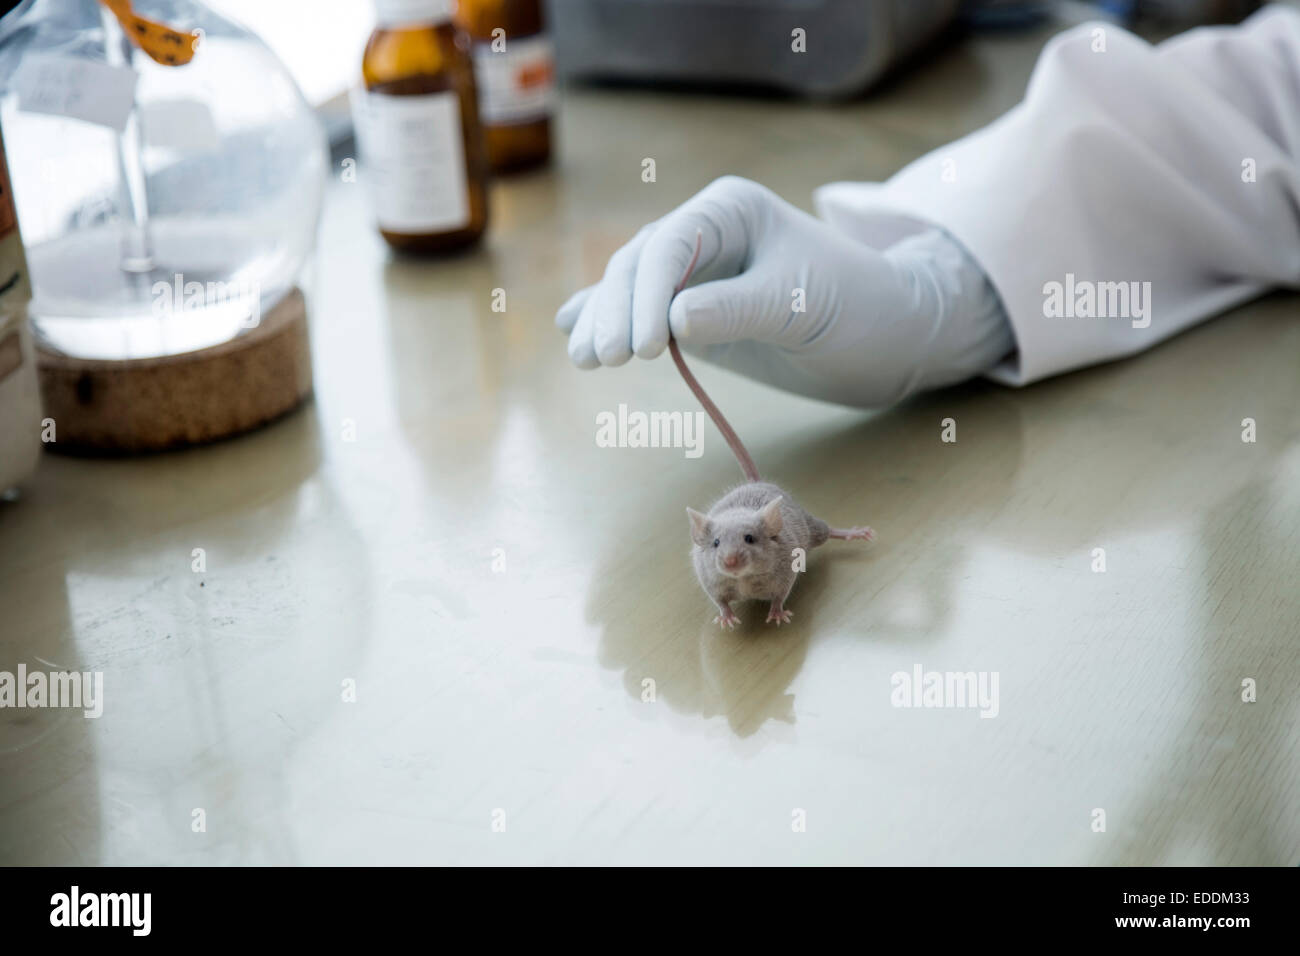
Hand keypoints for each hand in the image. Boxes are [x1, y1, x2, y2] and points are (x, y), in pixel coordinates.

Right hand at [555, 176, 1013, 407]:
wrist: (888, 338)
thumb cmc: (858, 306)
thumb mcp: (801, 303)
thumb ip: (738, 308)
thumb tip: (674, 319)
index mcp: (731, 210)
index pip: (670, 245)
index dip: (647, 295)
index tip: (645, 347)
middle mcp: (706, 234)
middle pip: (640, 267)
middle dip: (617, 312)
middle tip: (603, 362)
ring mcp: (697, 274)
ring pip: (632, 290)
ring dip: (604, 322)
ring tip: (585, 361)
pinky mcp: (696, 310)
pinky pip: (641, 311)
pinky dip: (607, 319)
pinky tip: (572, 331)